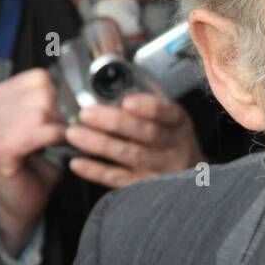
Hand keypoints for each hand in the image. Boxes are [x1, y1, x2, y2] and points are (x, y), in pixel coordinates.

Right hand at [0, 68, 67, 256]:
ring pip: (41, 110)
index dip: (62, 95)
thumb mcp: (46, 127)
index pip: (39, 77)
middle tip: (70, 131)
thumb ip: (57, 105)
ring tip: (65, 141)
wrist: (21, 202)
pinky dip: (56, 138)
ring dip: (61, 127)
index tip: (70, 114)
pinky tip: (61, 146)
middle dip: (63, 112)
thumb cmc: (37, 164)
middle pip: (41, 92)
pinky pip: (36, 131)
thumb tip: (87, 89)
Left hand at [66, 92, 203, 189]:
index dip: (149, 108)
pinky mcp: (148, 188)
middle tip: (86, 114)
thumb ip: (144, 103)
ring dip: (102, 145)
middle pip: (147, 134)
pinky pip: (121, 180)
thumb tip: (111, 76)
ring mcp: (163, 170)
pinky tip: (78, 163)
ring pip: (133, 156)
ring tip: (75, 135)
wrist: (189, 174)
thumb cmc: (169, 138)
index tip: (127, 101)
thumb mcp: (168, 118)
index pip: (168, 113)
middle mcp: (175, 146)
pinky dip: (98, 172)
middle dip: (115, 123)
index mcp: (178, 123)